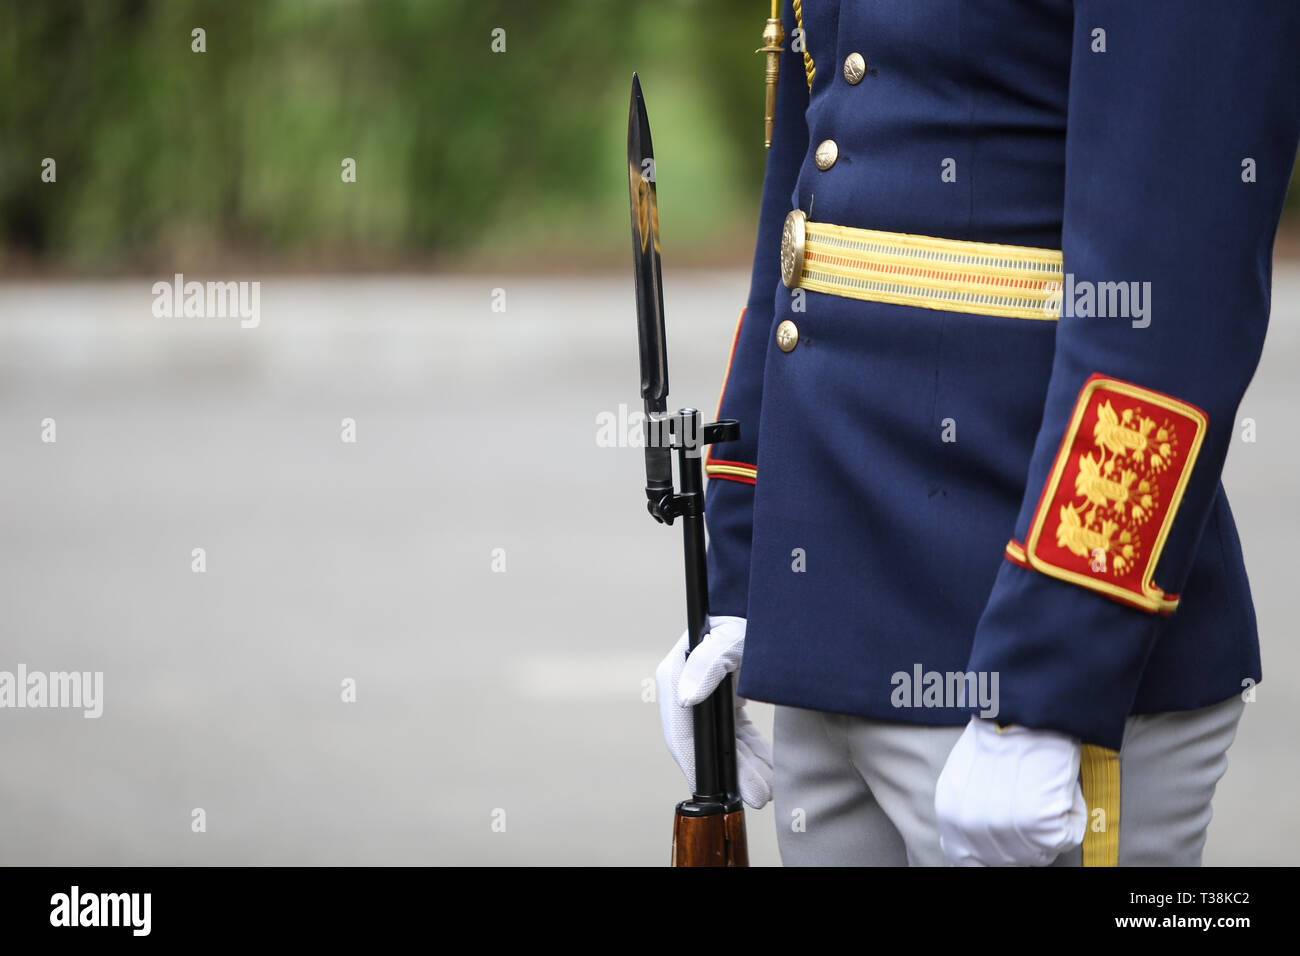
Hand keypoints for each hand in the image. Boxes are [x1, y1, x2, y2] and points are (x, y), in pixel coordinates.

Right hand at [654, 616, 772, 808]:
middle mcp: (687, 690)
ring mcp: (708, 700)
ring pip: (724, 745)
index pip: (681, 730)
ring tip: (768, 789)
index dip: (695, 762)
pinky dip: (753, 756)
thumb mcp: (731, 637)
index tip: (713, 787)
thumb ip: (708, 663)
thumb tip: (685, 698)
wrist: (767, 605)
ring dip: (746, 769)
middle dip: (731, 772)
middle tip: (757, 795)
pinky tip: (769, 773)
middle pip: (705, 743)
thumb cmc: (746, 618)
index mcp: (677, 673)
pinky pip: (738, 739)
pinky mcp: (727, 706)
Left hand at [935, 717, 1086, 865]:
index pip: (968, 859)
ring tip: (1046, 791)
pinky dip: (1072, 816)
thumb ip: (969, 813)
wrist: (1025, 711)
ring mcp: (1004, 827)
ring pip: (1040, 852)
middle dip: (1026, 839)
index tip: (1010, 835)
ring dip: (1051, 826)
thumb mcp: (965, 776)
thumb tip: (984, 844)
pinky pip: (1066, 837)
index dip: (992, 851)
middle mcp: (972, 826)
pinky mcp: (1038, 824)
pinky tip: (1060, 789)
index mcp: (950, 815)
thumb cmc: (1000, 737)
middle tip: (1035, 805)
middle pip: (1008, 859)